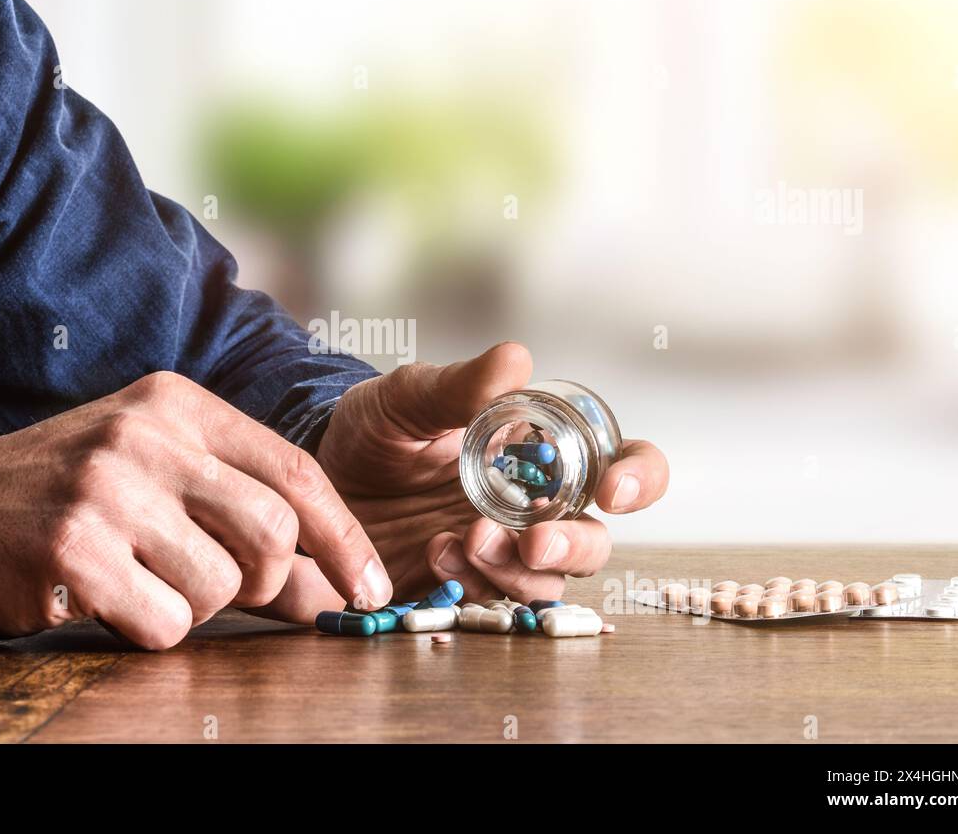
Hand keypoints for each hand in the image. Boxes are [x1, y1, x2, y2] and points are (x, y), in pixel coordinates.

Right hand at [0, 371, 391, 647]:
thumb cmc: (70, 501)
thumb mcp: (159, 484)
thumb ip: (242, 524)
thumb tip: (328, 589)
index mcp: (177, 405)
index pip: (295, 470)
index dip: (344, 536)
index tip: (370, 585)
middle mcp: (146, 435)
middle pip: (271, 531)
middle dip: (264, 582)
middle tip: (227, 591)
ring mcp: (107, 488)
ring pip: (220, 585)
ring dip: (193, 608)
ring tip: (143, 583)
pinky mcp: (73, 547)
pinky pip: (164, 622)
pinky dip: (149, 631)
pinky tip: (108, 600)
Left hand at [310, 342, 668, 604]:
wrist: (319, 479)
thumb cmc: (374, 427)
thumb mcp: (407, 399)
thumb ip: (459, 385)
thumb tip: (515, 358)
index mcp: (542, 450)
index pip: (621, 461)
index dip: (638, 479)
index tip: (613, 491)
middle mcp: (535, 504)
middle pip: (594, 539)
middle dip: (572, 546)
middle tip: (530, 542)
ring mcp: (502, 550)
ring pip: (548, 581)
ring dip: (516, 571)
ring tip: (462, 542)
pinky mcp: (464, 584)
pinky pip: (492, 600)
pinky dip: (471, 584)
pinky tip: (435, 554)